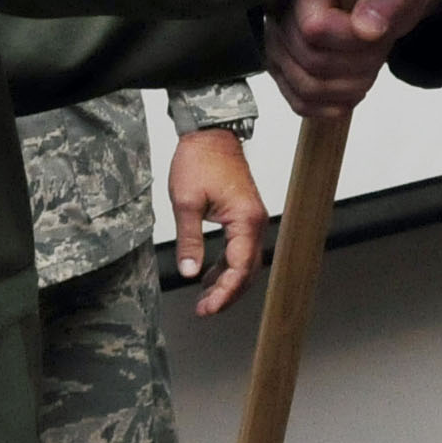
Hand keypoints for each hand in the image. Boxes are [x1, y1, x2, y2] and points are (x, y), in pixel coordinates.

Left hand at [168, 125, 267, 316]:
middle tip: (204, 309)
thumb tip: (189, 272)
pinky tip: (210, 276)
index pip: (240, 267)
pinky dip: (228, 267)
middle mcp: (255, 221)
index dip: (225, 292)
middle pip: (248, 270)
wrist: (210, 133)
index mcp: (245, 219)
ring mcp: (252, 218)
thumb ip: (189, 241)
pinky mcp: (245, 216)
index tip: (208, 308)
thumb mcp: (186, 202)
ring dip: (228, 282)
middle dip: (228, 294)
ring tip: (205, 299)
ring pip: (246, 262)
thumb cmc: (200, 160)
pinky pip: (241, 249)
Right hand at [264, 0, 441, 120]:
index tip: (379, 35)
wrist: (383, 0)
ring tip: (369, 68)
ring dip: (350, 88)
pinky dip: (332, 105)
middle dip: (359, 66)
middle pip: (313, 62)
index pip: (315, 28)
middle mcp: (281, 9)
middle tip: (379, 52)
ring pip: (307, 87)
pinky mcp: (280, 68)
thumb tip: (367, 28)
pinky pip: (300, 102)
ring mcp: (276, 40)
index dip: (351, 42)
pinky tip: (352, 90)